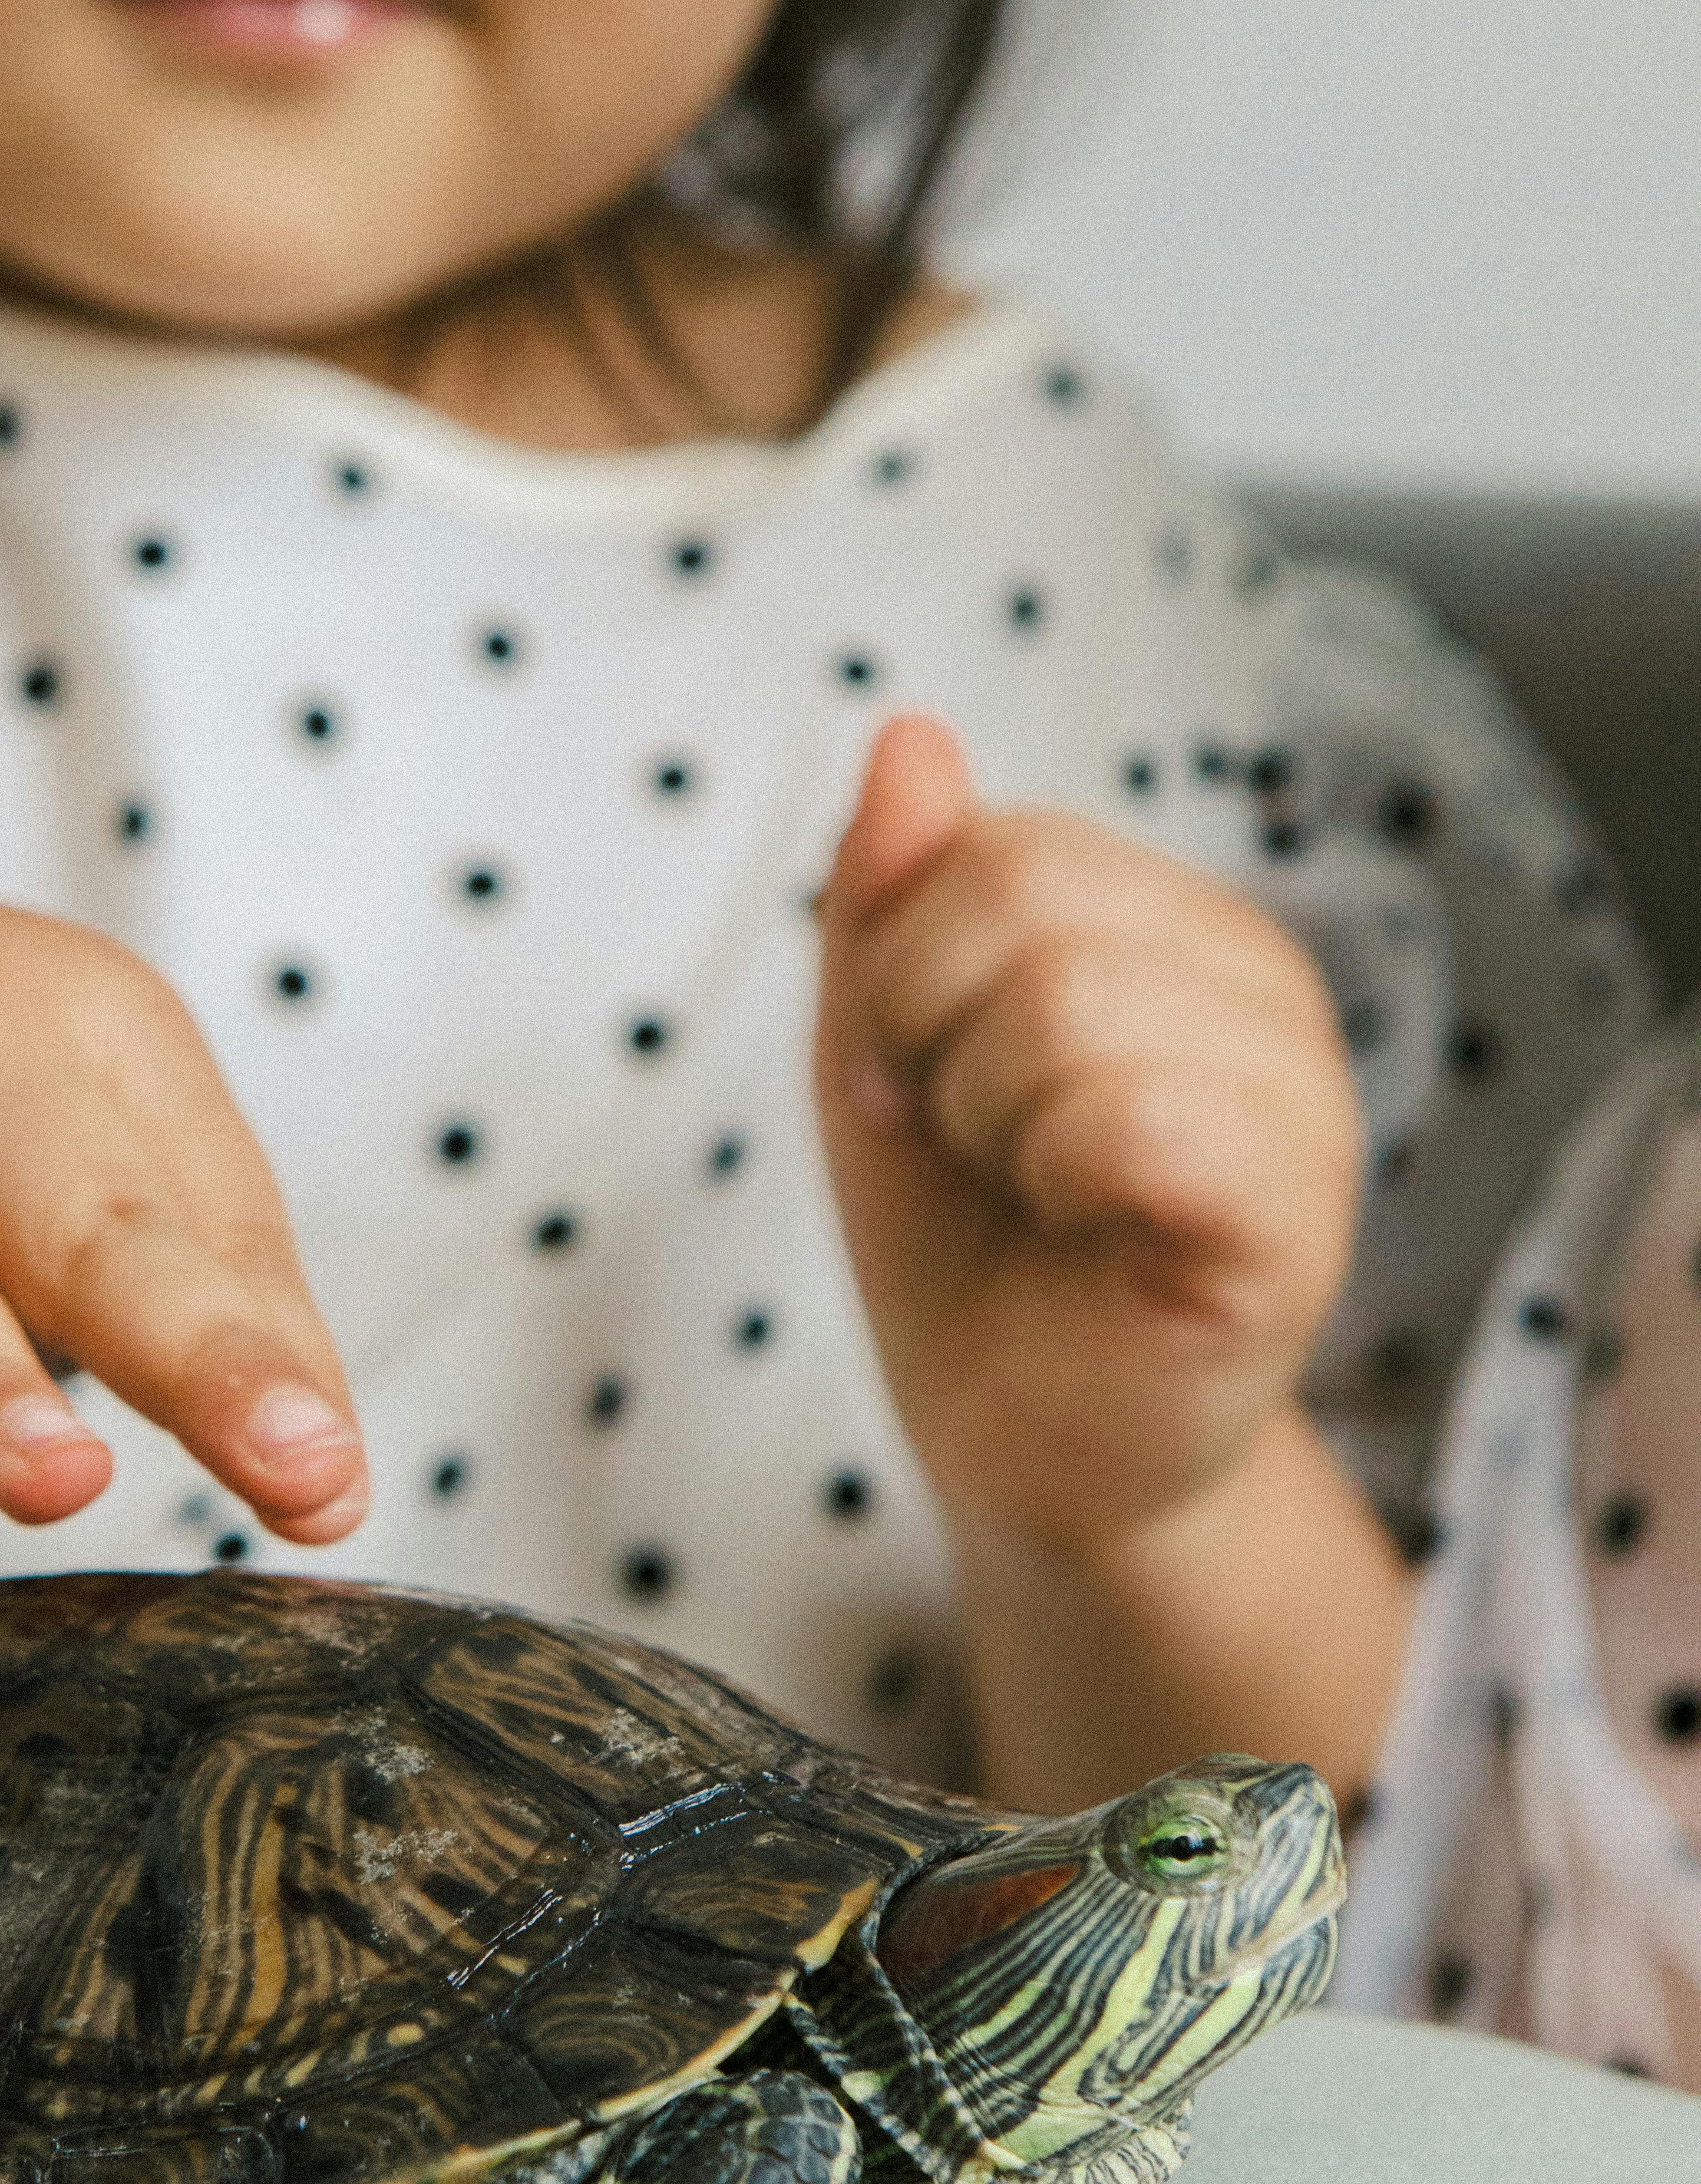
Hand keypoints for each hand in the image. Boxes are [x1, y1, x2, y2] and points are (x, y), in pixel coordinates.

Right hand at [0, 862, 366, 1539]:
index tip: (327, 1481)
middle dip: (179, 1344)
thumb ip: (186, 1297)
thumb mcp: (52, 1146)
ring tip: (53, 1476)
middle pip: (73, 1210)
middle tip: (274, 1461)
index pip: (200, 1209)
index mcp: (80, 1016)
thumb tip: (327, 1484)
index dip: (266, 1354)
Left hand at [815, 715, 1362, 1561]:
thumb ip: (893, 892)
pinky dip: (1056, 1172)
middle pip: (1027, 899)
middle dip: (928, 1038)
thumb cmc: (967, 1247)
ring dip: (987, 1120)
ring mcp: (1298, 1102)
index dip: (901, 971)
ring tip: (1030, 1195)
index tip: (909, 1085)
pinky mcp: (1290, 1220)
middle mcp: (1265, 989)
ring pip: (1066, 1003)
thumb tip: (907, 735)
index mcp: (1179, 927)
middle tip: (967, 1148)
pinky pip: (1139, 1116)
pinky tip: (1081, 1230)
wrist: (1016, 1448)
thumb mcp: (886, 1043)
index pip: (1001, 844)